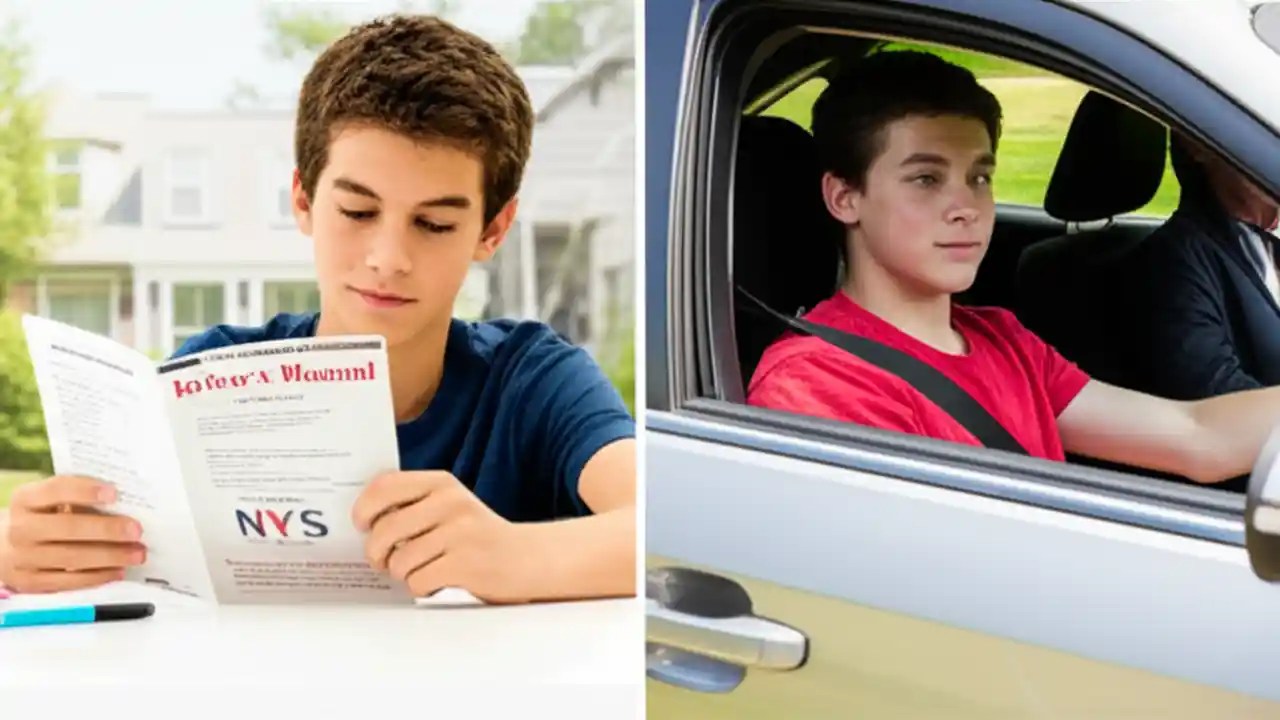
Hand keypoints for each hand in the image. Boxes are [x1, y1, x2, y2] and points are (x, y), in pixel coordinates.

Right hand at [0, 475, 145, 592]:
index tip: (115, 493)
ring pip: (71, 558)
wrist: (4, 548)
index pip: (56, 489)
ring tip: (136, 553)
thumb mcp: (48, 502)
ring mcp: (22, 557)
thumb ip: (77, 498)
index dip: (86, 490)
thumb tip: (123, 503)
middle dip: (107, 529)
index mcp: (25, 499)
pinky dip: (97, 576)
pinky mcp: (29, 583)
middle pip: (67, 527)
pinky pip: (68, 581)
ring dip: (110, 556)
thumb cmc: (41, 518)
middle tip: (136, 530)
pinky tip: (118, 570)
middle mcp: (20, 528)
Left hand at [352, 471, 538, 603]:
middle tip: (382, 561)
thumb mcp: (450, 507)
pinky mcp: (466, 564)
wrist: (528, 558)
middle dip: (375, 552)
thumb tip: (364, 520)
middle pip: (384, 529)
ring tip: (421, 571)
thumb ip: (414, 505)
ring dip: (403, 574)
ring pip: (399, 561)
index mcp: (442, 483)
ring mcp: (460, 533)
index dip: (363, 508)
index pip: (385, 485)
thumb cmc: (479, 536)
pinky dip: (422, 588)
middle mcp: (451, 502)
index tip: (361, 525)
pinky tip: (439, 581)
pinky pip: (418, 581)